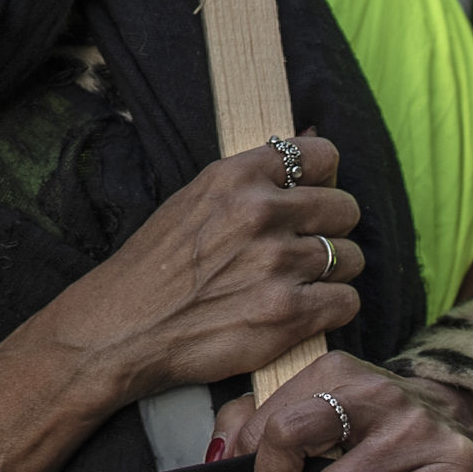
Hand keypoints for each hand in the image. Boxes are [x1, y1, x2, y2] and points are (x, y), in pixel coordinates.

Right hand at [0, 135, 363, 471]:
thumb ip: (252, 178)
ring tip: (296, 286)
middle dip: (331, 230)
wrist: (121, 330)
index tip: (309, 199)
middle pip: (345, 208)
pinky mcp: (288, 314)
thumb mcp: (194, 200)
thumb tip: (311, 140)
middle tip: (303, 251)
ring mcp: (276, 264)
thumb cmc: (154, 268)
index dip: (323, 179)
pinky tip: (299, 312)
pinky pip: (347, 301)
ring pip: (351, 258)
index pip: (321, 155)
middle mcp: (260, 213)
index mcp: (235, 177)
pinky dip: (330, 310)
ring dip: (331, 274)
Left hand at [216, 354, 472, 471]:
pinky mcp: (455, 465)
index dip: (247, 468)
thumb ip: (259, 419)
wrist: (470, 426)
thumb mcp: (321, 407)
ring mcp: (419, 428)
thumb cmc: (376, 426)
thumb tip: (217, 451)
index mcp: (338, 372)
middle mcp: (379, 392)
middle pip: (293, 438)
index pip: (271, 423)